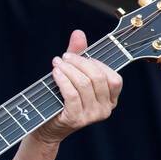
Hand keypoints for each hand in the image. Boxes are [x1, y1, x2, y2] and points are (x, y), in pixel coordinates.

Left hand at [30, 29, 122, 146]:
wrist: (46, 126)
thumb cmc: (61, 99)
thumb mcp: (73, 75)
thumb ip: (79, 55)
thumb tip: (78, 33)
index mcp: (111, 99)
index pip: (113, 77)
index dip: (96, 63)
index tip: (76, 56)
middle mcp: (105, 109)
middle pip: (97, 77)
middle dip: (79, 63)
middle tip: (63, 58)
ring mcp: (92, 116)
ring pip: (84, 84)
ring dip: (68, 70)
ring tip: (56, 64)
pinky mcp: (76, 119)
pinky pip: (72, 94)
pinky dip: (63, 80)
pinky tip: (55, 73)